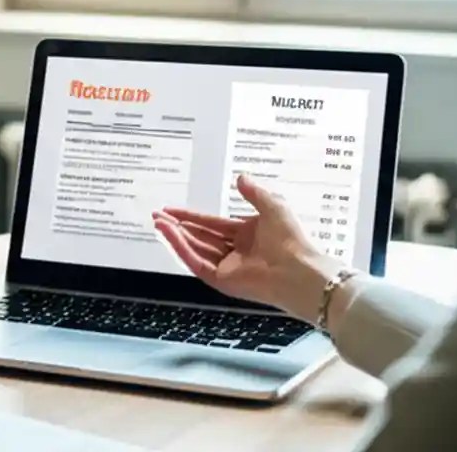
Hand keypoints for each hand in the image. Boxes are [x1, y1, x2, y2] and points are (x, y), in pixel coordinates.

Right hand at [151, 174, 344, 321]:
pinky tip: (171, 235)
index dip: (192, 216)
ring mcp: (226, 267)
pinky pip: (196, 262)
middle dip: (177, 226)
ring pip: (194, 249)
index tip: (173, 209)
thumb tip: (241, 177)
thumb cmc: (291, 239)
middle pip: (199, 237)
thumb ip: (254, 193)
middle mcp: (234, 252)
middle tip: (158, 215)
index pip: (212, 224)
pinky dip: (182, 249)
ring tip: (158, 222)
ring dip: (175, 236)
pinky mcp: (221, 280)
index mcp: (246, 235)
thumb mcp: (273, 207)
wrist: (298, 270)